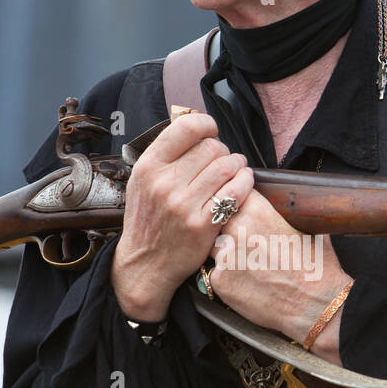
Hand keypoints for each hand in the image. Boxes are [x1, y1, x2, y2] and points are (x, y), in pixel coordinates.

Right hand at [112, 112, 252, 318]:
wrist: (146, 263)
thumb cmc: (148, 219)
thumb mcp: (142, 181)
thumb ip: (164, 154)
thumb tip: (194, 125)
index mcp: (148, 167)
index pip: (186, 128)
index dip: (205, 124)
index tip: (211, 131)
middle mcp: (164, 183)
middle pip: (211, 147)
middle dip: (222, 149)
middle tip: (223, 158)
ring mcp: (184, 205)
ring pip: (226, 166)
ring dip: (237, 163)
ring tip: (236, 168)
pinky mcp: (203, 224)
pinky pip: (235, 191)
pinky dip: (245, 181)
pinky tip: (242, 181)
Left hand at [209, 188, 352, 359]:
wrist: (315, 306)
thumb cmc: (317, 269)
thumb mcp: (310, 229)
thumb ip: (293, 214)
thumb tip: (295, 207)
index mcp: (258, 211)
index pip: (233, 193)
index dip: (236, 200)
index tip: (240, 207)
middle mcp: (237, 230)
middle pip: (217, 218)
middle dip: (227, 226)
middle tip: (246, 240)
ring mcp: (226, 256)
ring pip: (213, 245)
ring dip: (224, 250)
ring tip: (247, 262)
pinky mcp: (219, 281)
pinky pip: (214, 271)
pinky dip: (226, 275)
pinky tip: (245, 281)